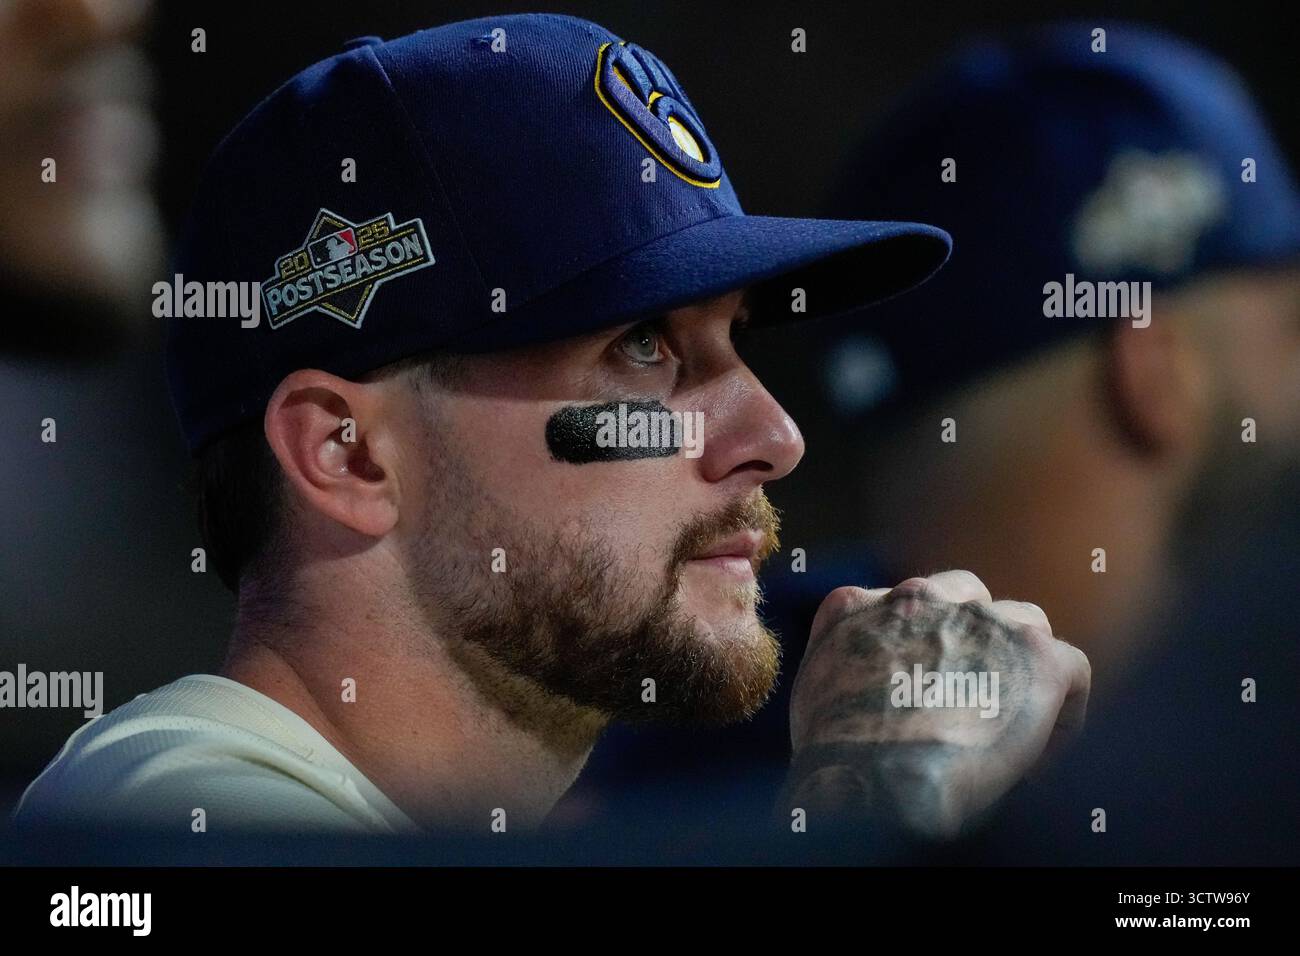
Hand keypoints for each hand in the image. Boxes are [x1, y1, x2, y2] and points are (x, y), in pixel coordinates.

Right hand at [777, 570, 1090, 838]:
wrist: (872, 780)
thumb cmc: (834, 754)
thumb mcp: (813, 688)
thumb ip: (843, 660)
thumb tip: (868, 681)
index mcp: (857, 605)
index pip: (899, 605)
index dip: (920, 645)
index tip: (927, 686)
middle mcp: (920, 598)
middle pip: (965, 599)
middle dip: (975, 641)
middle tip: (973, 697)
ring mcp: (983, 621)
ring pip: (1023, 625)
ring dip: (1020, 666)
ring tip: (1014, 723)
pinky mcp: (1036, 656)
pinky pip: (1070, 668)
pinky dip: (1063, 710)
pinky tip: (1046, 751)